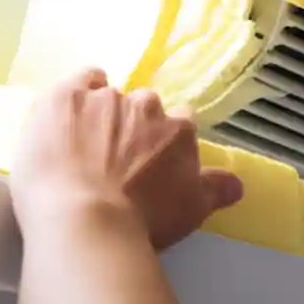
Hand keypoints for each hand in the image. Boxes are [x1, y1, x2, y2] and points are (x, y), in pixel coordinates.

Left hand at [10, 68, 243, 249]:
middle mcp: (146, 106)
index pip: (180, 121)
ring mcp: (104, 99)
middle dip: (133, 127)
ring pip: (108, 95)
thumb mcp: (191, 210)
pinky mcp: (67, 97)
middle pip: (143, 107)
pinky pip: (79, 81)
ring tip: (84, 145)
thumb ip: (215, 189)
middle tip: (116, 159)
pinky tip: (71, 110)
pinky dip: (79, 90)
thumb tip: (236, 184)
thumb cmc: (143, 221)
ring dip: (101, 115)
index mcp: (178, 130)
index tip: (153, 159)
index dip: (165, 140)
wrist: (86, 222)